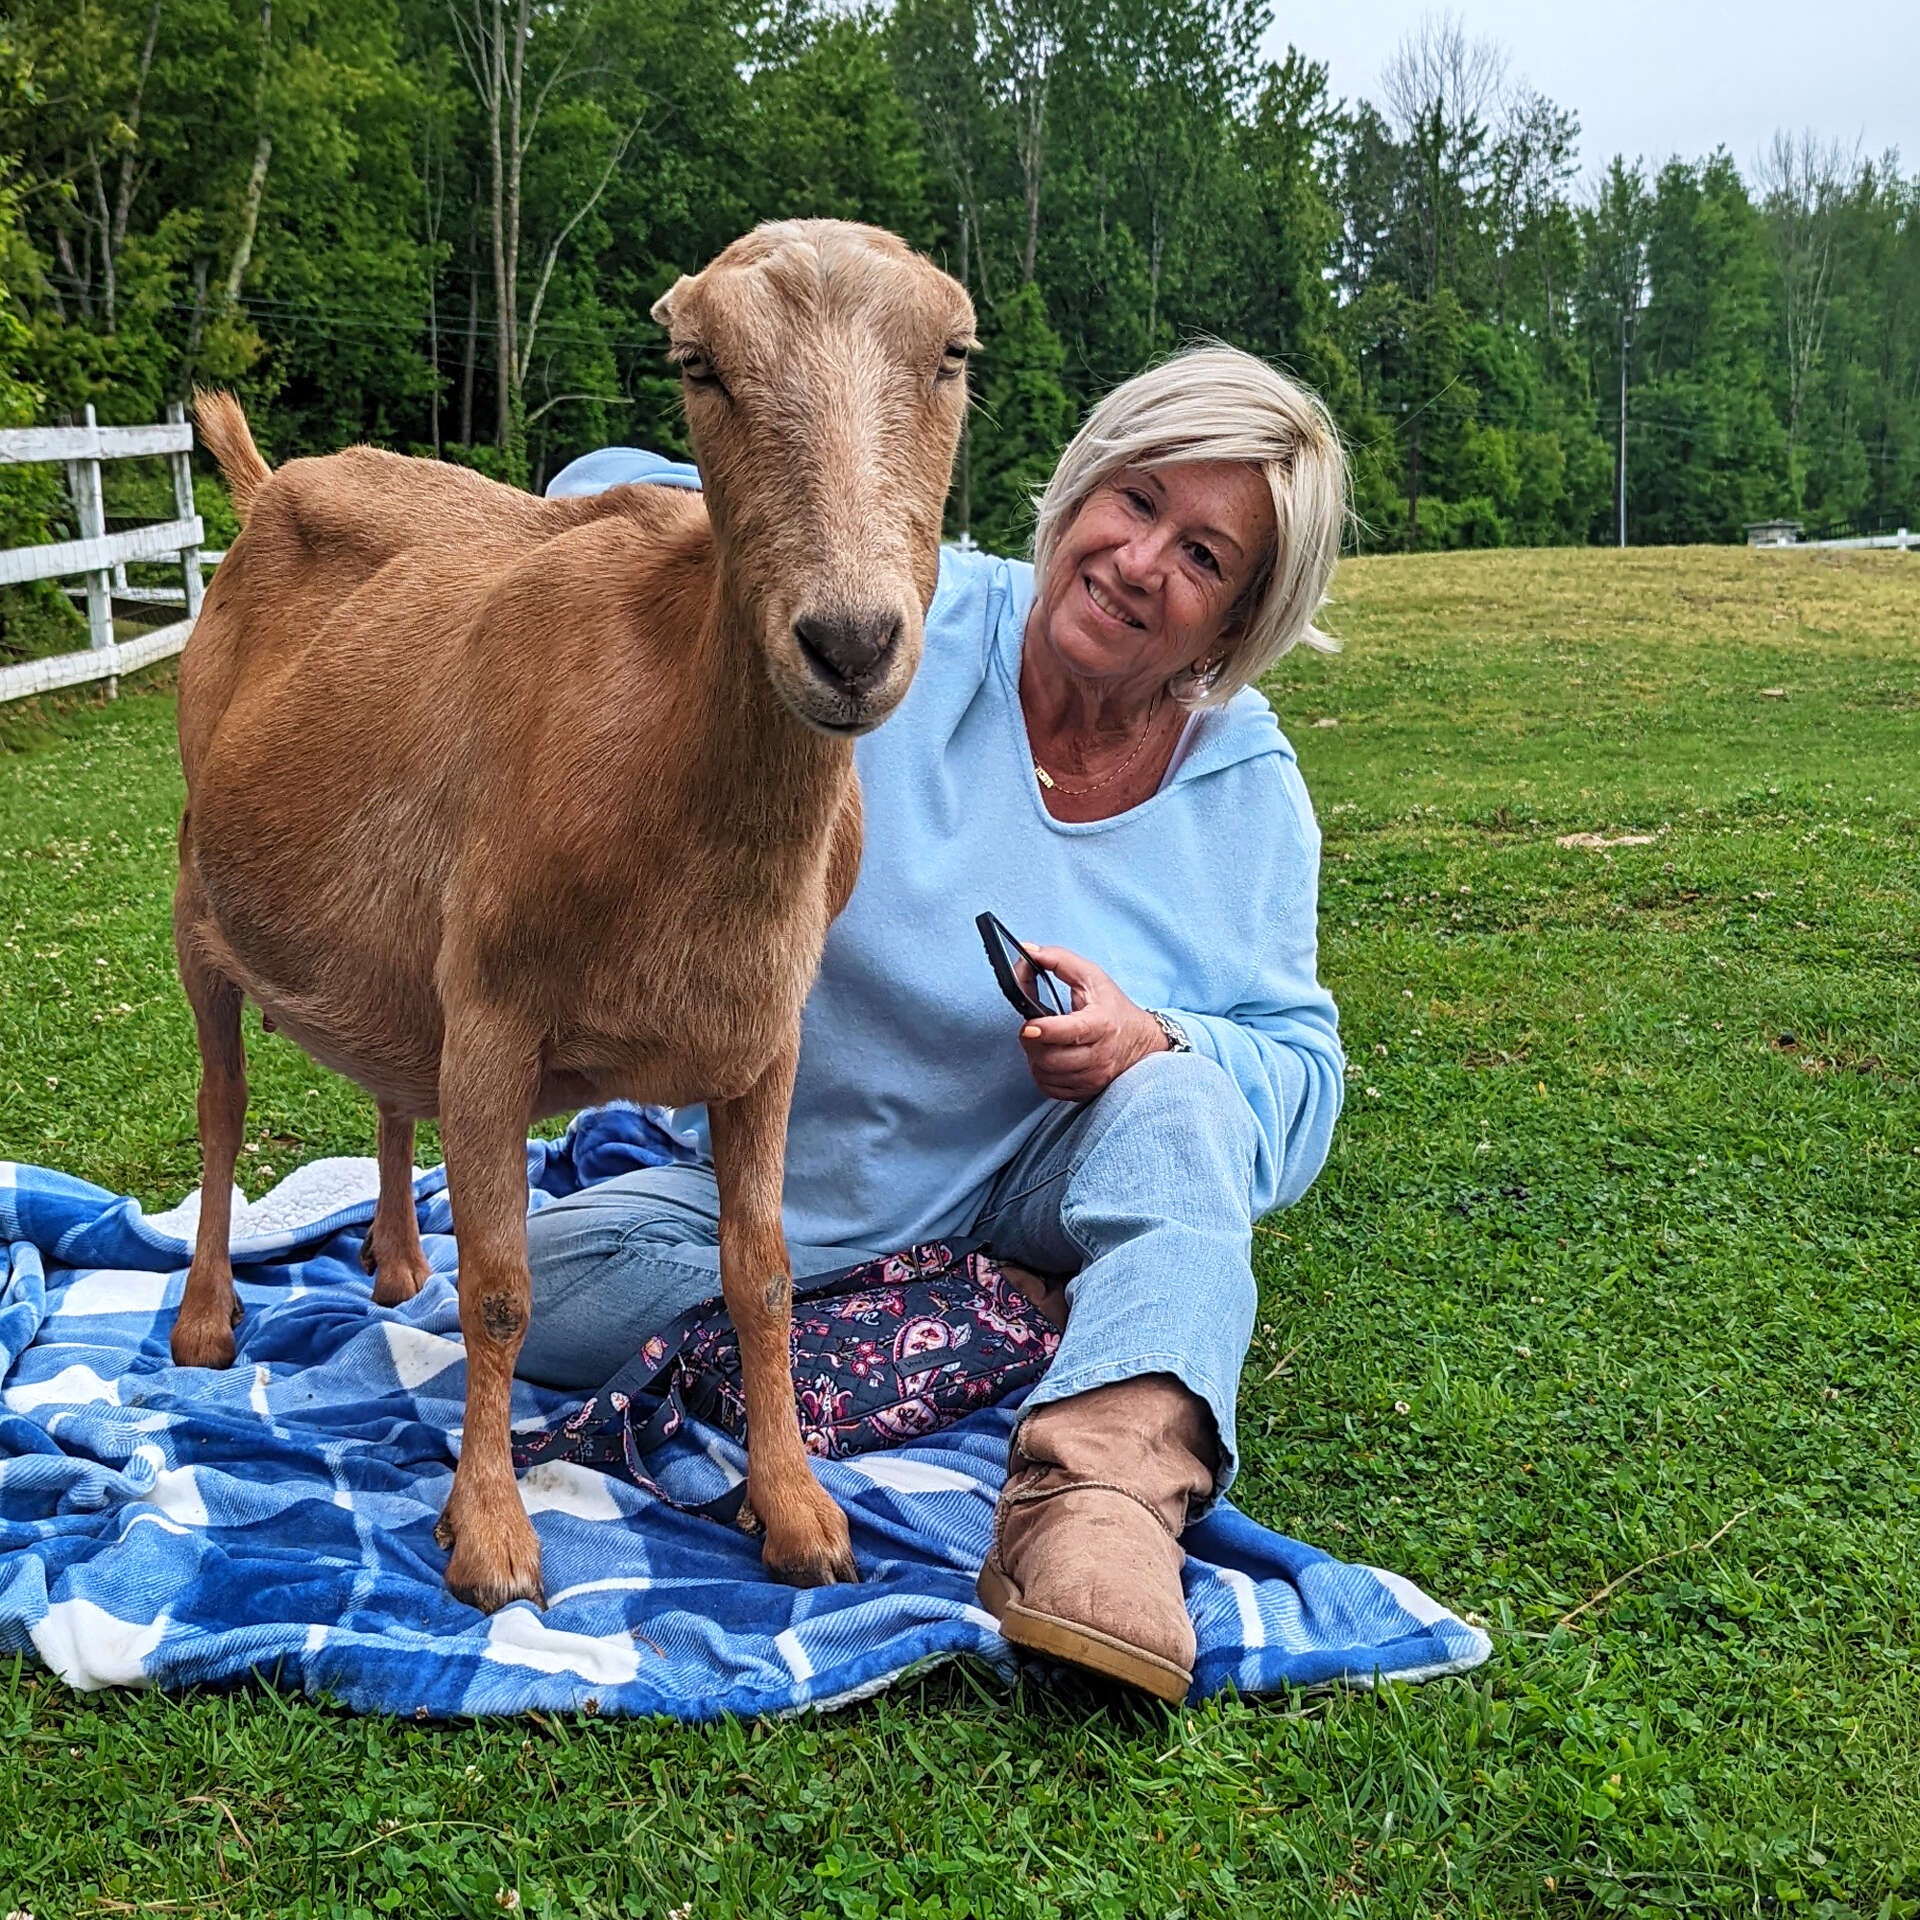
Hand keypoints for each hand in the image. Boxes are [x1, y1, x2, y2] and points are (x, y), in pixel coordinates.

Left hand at [1015, 945, 1167, 1100]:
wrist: (1140, 1041)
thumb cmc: (1112, 1007)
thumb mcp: (1092, 976)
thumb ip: (1059, 960)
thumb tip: (1028, 952)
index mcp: (1102, 1024)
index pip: (1072, 1032)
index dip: (1047, 1030)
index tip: (1030, 1025)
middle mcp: (1100, 1055)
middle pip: (1052, 1058)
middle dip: (1032, 1042)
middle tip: (1033, 1028)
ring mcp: (1093, 1077)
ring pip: (1047, 1075)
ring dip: (1035, 1057)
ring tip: (1041, 1042)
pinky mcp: (1086, 1091)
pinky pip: (1050, 1089)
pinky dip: (1042, 1074)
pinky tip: (1048, 1058)